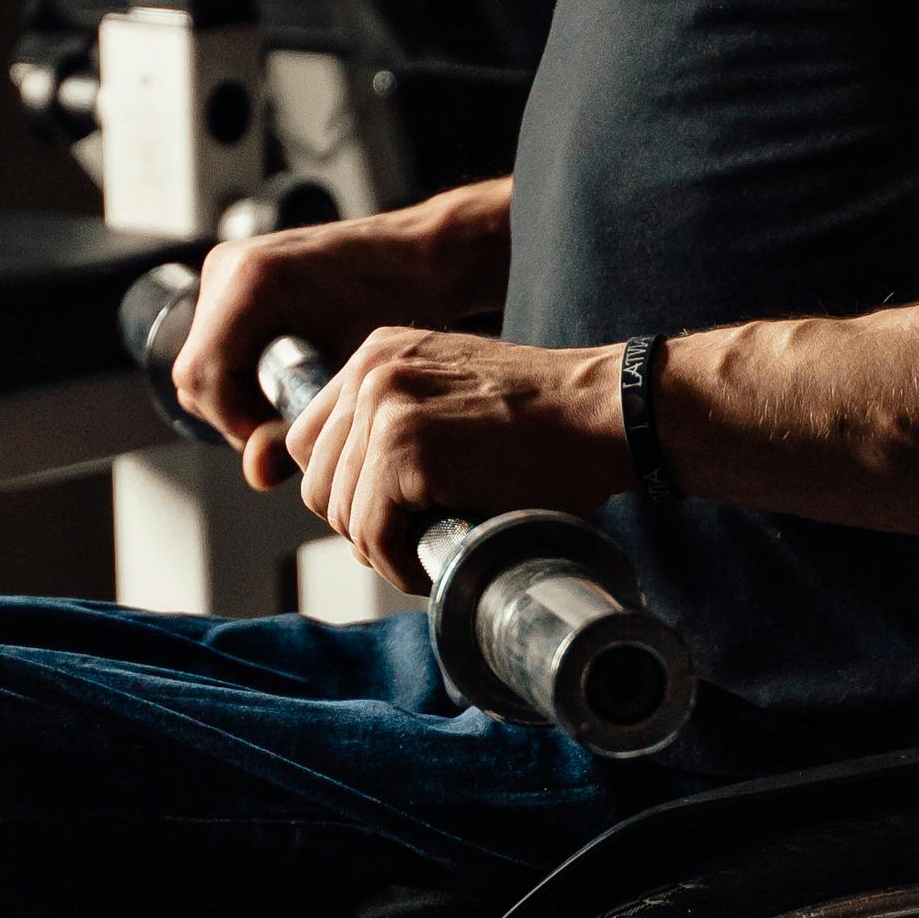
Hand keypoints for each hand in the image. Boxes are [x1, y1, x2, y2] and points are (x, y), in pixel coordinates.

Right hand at [172, 183, 509, 477]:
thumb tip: (256, 475)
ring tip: (294, 403)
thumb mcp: (350, 376)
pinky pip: (214, 344)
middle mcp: (228, 267)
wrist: (419, 256)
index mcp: (253, 280)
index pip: (202, 376)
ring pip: (201, 363)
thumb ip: (298, 429)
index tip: (278, 438)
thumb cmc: (401, 305)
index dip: (235, 422)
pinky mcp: (232, 278)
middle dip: (237, 414)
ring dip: (238, 397)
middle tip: (291, 428)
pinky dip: (241, 374)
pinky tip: (288, 379)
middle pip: (194, 374)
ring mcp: (225, 269)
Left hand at [282, 331, 627, 592]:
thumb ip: (399, 419)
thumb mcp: (452, 394)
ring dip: (382, 546)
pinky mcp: (405, 452)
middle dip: (362, 522)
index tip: (396, 512)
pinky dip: (399, 563)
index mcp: (377, 354)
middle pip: (317, 481)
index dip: (347, 490)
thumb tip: (351, 487)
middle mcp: (371, 372)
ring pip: (340, 513)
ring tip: (431, 547)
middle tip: (415, 537)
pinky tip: (435, 561)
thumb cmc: (545, 422)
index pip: (313, 442)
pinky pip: (372, 533)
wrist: (605, 415)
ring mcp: (385, 408)